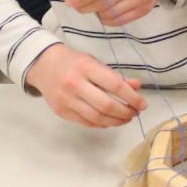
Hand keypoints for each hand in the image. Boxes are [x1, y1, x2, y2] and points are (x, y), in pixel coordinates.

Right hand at [24, 44, 147, 128]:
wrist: (44, 66)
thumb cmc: (74, 63)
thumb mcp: (95, 63)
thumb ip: (116, 76)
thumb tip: (137, 87)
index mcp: (86, 67)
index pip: (115, 85)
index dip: (132, 97)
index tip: (142, 104)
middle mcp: (75, 84)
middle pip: (106, 105)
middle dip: (125, 112)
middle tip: (135, 113)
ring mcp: (66, 100)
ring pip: (96, 118)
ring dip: (116, 121)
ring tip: (126, 118)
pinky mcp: (61, 112)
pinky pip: (86, 122)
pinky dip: (102, 124)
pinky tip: (110, 121)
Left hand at [65, 0, 177, 25]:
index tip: (70, 2)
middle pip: (103, 3)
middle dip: (85, 7)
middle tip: (78, 6)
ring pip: (111, 14)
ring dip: (97, 13)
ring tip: (93, 7)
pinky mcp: (147, 8)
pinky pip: (122, 20)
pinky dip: (108, 20)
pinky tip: (104, 13)